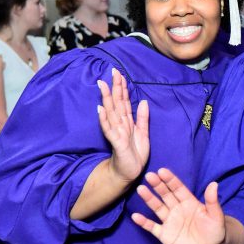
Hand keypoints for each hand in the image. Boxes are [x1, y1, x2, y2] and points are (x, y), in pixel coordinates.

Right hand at [97, 68, 148, 183]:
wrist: (129, 172)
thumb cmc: (134, 154)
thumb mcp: (143, 133)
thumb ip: (143, 118)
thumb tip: (144, 101)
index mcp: (127, 121)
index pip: (124, 101)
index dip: (122, 87)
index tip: (120, 73)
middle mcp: (120, 124)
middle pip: (117, 103)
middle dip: (115, 87)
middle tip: (113, 71)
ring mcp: (116, 132)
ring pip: (111, 112)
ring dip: (107, 99)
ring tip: (103, 85)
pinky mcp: (116, 142)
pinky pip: (109, 129)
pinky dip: (104, 119)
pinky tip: (100, 109)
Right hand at [131, 168, 226, 243]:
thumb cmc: (215, 231)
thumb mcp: (216, 216)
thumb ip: (212, 201)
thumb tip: (214, 184)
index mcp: (189, 202)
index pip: (178, 188)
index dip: (170, 180)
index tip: (162, 171)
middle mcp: (177, 209)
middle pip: (166, 195)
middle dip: (158, 185)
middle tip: (149, 176)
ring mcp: (170, 221)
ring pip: (157, 208)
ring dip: (149, 199)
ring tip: (141, 189)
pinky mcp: (164, 234)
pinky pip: (152, 227)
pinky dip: (144, 222)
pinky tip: (135, 216)